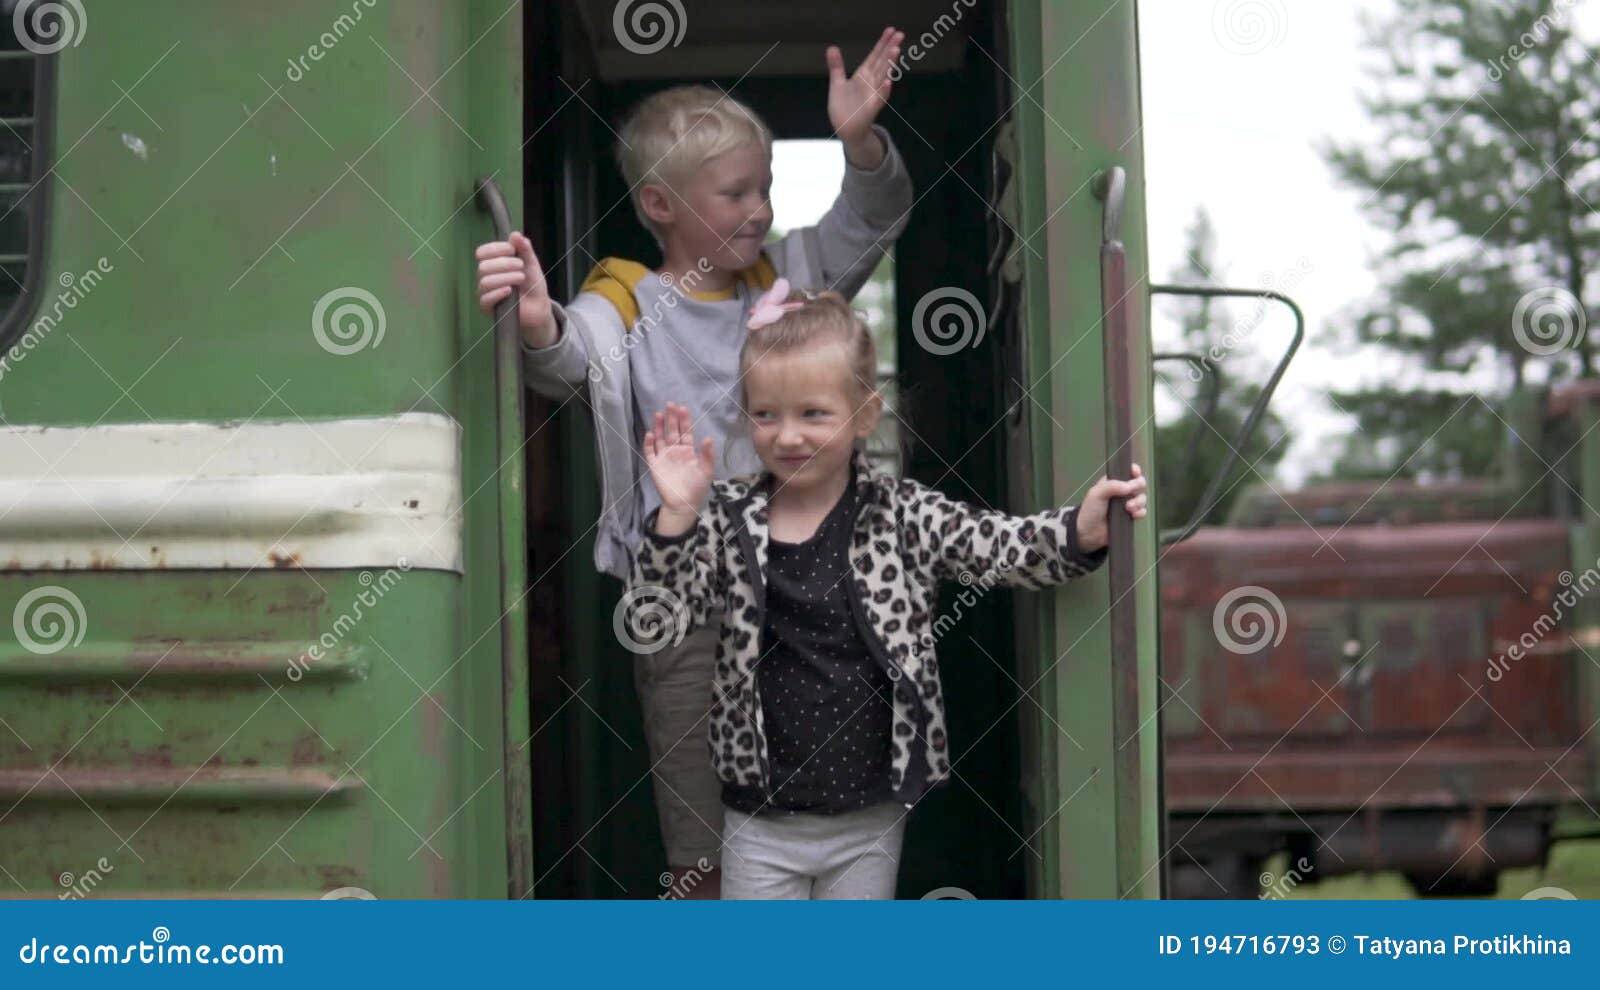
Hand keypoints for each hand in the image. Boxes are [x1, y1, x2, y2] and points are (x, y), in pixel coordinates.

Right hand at [476, 231, 556, 346]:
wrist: (539, 307)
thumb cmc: (532, 284)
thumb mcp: (531, 263)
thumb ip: (524, 249)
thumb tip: (515, 234)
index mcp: (492, 263)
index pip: (482, 252)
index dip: (496, 248)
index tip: (512, 249)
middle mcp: (485, 277)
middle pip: (483, 266)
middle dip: (504, 264)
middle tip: (521, 266)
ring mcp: (485, 293)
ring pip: (485, 282)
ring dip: (506, 277)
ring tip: (521, 278)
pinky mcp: (488, 308)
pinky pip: (485, 299)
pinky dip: (498, 293)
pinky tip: (510, 291)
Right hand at [644, 403, 715, 533]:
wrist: (683, 504)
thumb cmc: (697, 488)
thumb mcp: (707, 471)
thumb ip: (707, 455)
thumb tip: (707, 438)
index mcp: (688, 451)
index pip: (686, 432)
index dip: (684, 420)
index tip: (682, 408)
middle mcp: (675, 451)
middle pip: (672, 431)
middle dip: (671, 418)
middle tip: (670, 404)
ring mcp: (664, 457)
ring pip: (660, 438)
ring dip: (659, 426)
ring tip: (658, 414)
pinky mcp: (654, 465)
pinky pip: (650, 452)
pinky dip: (649, 443)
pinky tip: (650, 433)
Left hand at [827, 27, 903, 160]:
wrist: (845, 129)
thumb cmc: (843, 107)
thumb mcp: (837, 83)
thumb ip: (836, 66)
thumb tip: (832, 47)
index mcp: (864, 75)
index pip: (875, 56)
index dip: (882, 43)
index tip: (891, 30)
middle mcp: (871, 83)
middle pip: (882, 63)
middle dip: (890, 49)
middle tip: (900, 34)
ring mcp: (873, 95)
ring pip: (883, 77)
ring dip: (890, 65)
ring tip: (896, 50)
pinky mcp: (872, 109)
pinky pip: (880, 98)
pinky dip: (884, 90)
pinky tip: (888, 82)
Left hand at [1075, 463, 1147, 553]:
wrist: (1088, 533)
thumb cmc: (1090, 510)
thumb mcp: (1096, 493)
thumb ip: (1111, 486)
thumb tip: (1129, 486)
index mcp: (1113, 482)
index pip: (1128, 471)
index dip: (1134, 470)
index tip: (1135, 473)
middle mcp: (1122, 491)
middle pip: (1139, 483)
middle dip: (1138, 486)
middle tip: (1130, 492)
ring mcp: (1127, 504)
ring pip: (1142, 497)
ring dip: (1139, 501)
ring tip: (1128, 507)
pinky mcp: (1131, 517)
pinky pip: (1142, 511)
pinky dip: (1140, 512)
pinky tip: (1133, 515)